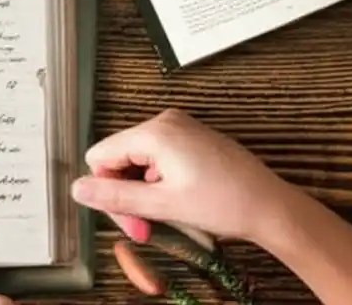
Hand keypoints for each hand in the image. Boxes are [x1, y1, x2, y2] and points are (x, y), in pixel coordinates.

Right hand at [70, 109, 296, 242]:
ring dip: (143, 193)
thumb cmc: (227, 203)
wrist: (272, 208)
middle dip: (126, 195)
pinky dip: (159, 183)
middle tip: (144, 228)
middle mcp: (166, 122)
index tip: (129, 220)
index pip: (101, 157)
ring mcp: (181, 129)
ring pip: (138, 161)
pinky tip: (176, 203)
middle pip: (119, 158)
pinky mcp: (192, 139)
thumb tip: (78, 189)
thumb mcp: (163, 205)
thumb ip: (115, 197)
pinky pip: (158, 158)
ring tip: (164, 217)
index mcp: (155, 132)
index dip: (107, 192)